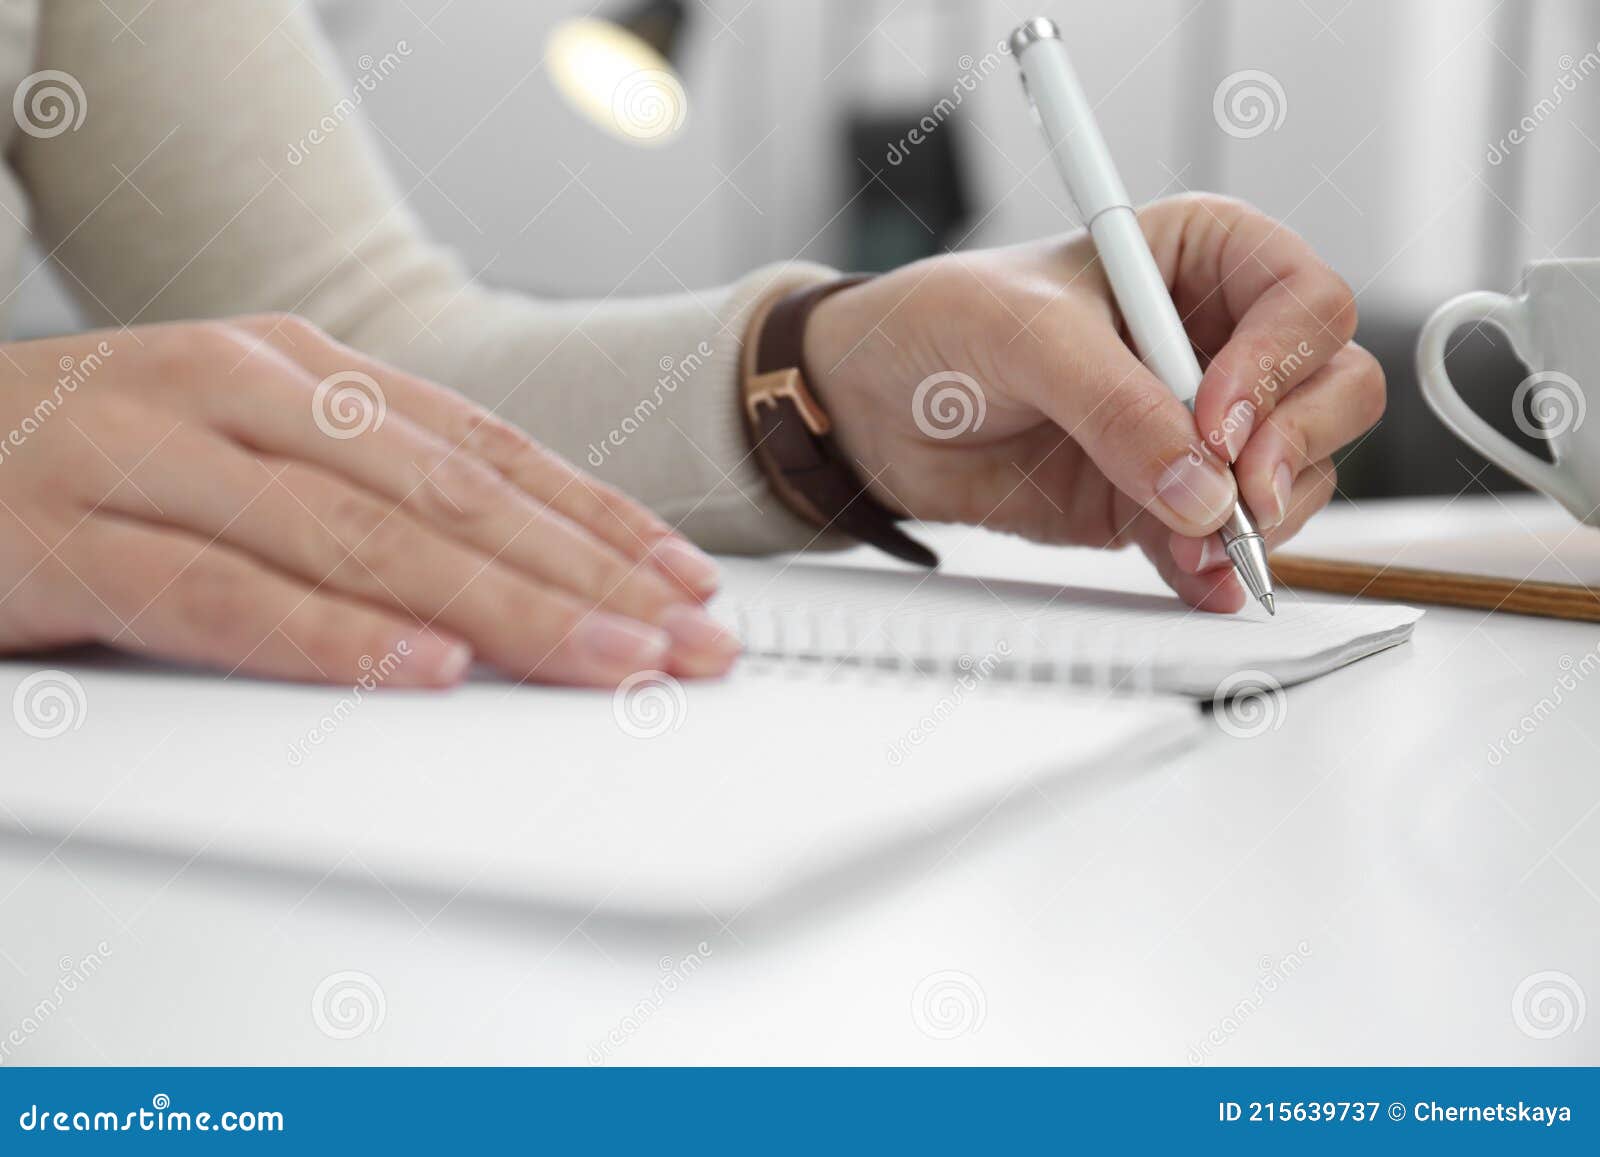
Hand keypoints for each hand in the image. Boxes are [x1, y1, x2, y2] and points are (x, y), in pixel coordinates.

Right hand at [0, 315, 736, 685]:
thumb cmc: (96, 457)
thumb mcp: (251, 448)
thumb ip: (368, 494)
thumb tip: (519, 568)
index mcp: (301, 369)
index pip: (487, 451)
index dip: (599, 519)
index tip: (686, 581)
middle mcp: (241, 391)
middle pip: (451, 495)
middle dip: (587, 576)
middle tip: (683, 640)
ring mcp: (153, 451)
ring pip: (361, 539)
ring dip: (501, 608)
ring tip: (603, 661)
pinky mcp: (64, 532)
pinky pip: (217, 592)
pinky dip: (328, 635)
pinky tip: (421, 668)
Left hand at [804, 194, 1384, 611]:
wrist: (871, 404)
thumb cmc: (940, 324)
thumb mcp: (1023, 336)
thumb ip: (1113, 405)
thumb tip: (1201, 488)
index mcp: (1200, 258)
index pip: (1305, 299)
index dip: (1281, 363)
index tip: (1217, 420)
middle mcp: (1215, 340)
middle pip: (1331, 389)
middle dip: (1298, 446)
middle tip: (1241, 494)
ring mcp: (1194, 426)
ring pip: (1296, 472)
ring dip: (1263, 516)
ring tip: (1197, 546)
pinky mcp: (1159, 498)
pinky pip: (1222, 538)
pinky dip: (1219, 567)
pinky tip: (1202, 583)